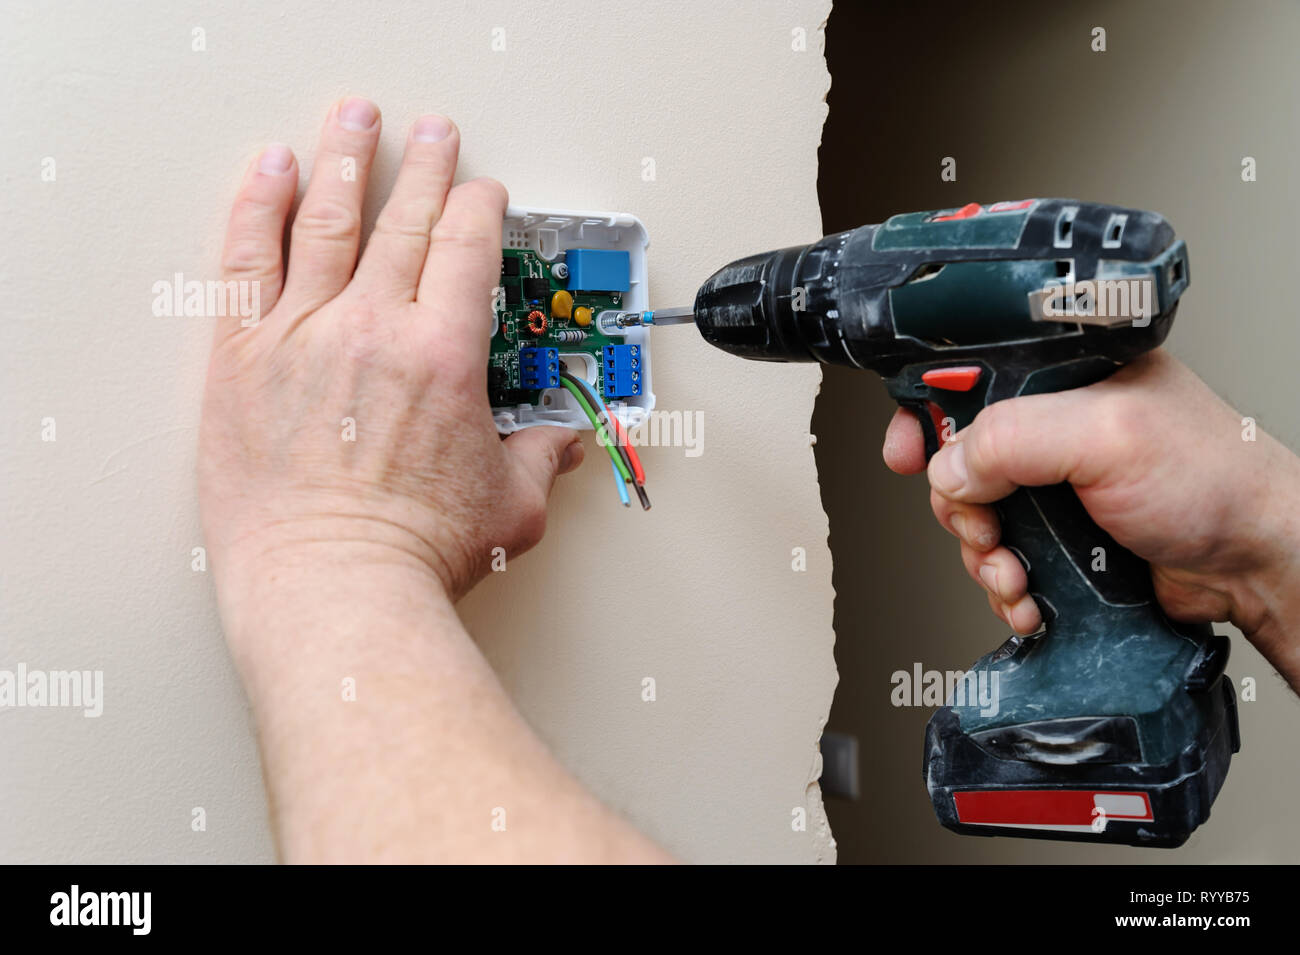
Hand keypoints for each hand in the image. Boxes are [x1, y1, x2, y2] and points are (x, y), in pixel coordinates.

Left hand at [199, 98, 582, 616]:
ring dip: (347, 159)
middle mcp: (374, 329)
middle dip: (427, 167)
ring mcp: (302, 336)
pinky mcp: (241, 359)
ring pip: (327, 220)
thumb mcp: (508, 506)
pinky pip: (246, 261)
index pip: (469, 248)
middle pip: (405, 219)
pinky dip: (259, 207)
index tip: (483, 194)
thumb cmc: (415, 554)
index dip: (481, 208)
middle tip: (434, 134)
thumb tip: (563, 446)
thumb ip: (540, 461)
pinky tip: (272, 171)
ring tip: (356, 119)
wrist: (332, 589)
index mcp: (444, 355)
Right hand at [882, 349, 1299, 680]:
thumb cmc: (1214, 480)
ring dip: (985, 559)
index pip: (969, 381)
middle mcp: (1057, 428)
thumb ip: (1013, 439)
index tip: (907, 450)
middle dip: (961, 510)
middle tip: (986, 531)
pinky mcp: (1064, 537)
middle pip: (960, 462)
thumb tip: (948, 465)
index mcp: (1064, 378)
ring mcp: (1058, 486)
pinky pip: (1004, 560)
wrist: (1254, 564)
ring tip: (1016, 576)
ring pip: (976, 520)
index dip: (927, 414)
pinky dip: (1006, 587)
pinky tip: (1029, 599)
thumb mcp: (1106, 436)